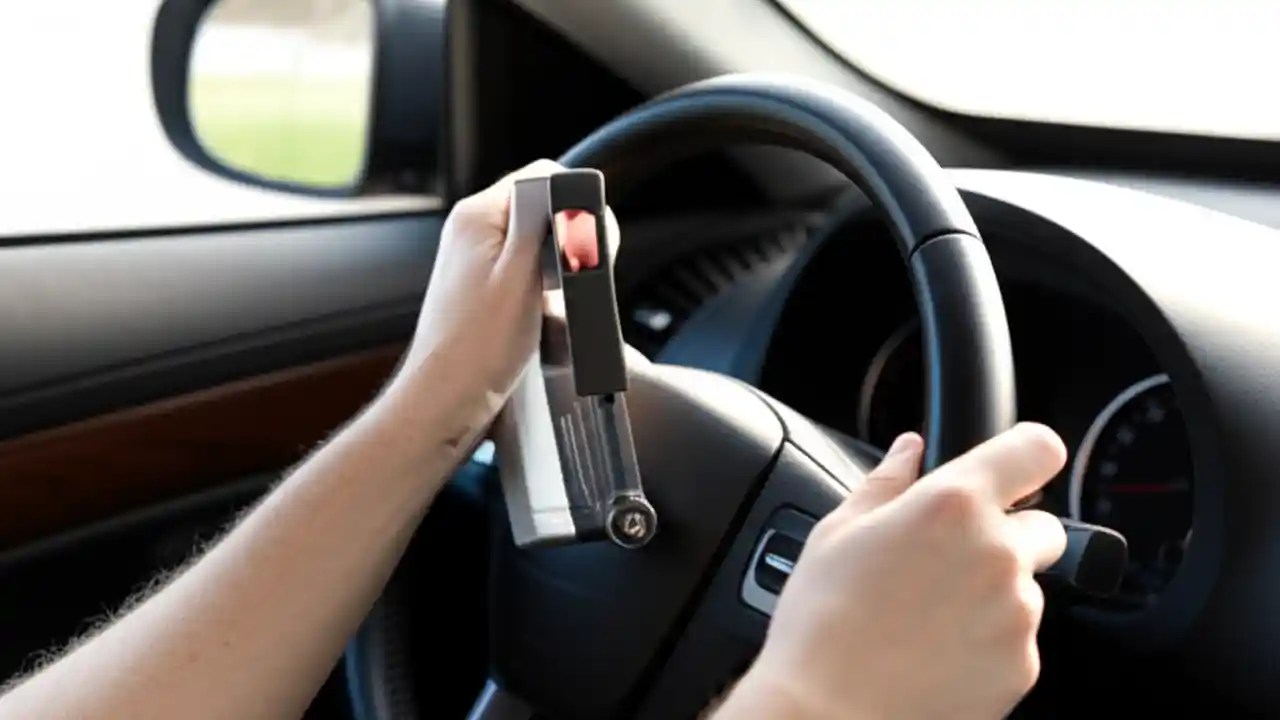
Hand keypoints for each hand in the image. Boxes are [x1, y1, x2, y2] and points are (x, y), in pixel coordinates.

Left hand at [389, 160, 619, 459]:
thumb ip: (542, 221)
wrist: (446, 398)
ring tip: (552, 306)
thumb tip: (565, 182)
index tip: (588, 242)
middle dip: (568, 243)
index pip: (543, 176)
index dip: (576, 204)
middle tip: (572, 281)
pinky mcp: (484, 289)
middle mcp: (472, 230)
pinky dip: (545, 293)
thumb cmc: (477, 347)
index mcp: (478, 215)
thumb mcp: (521, 273)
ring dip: (558, 272)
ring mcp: (476, 260)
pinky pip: (528, 274)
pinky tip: (542, 319)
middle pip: (543, 210)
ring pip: (540, 245)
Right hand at [721, 423, 1067, 719]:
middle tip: (945, 562)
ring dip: (992, 593)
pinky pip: (1018, 638)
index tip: (1016, 465)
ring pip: (1026, 587)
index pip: (1036, 450)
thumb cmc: (823, 623)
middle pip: (1042, 528)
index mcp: (953, 505)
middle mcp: (998, 553)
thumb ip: (886, 482)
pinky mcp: (1023, 666)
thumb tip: (910, 451)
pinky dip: (988, 640)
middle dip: (1005, 537)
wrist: (829, 713)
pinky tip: (936, 650)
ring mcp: (1017, 614)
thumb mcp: (837, 533)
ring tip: (927, 617)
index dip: (1027, 453)